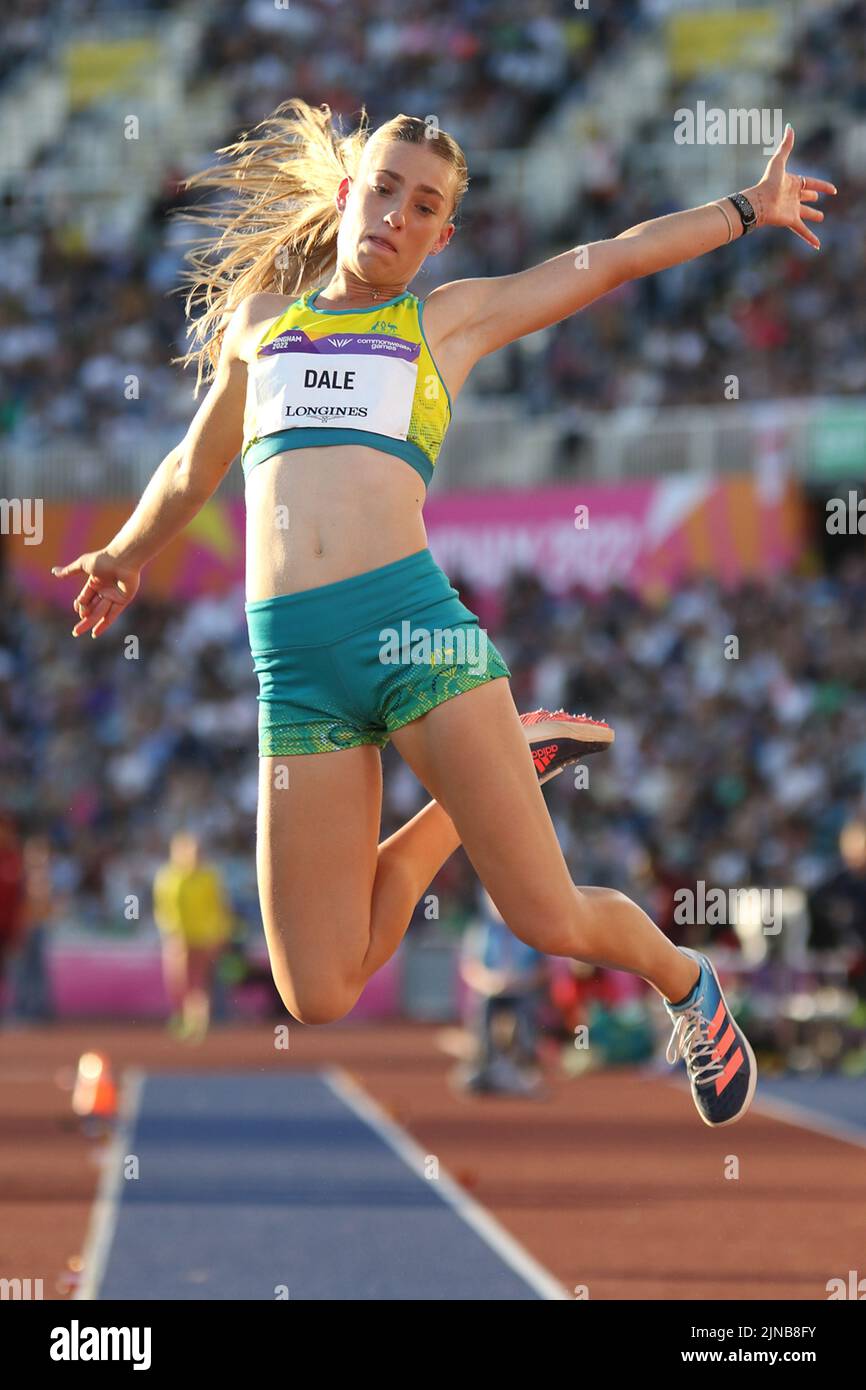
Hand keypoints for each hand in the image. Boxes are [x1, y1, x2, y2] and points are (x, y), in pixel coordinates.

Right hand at [51, 551, 140, 637]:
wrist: (123, 558)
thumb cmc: (103, 559)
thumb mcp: (82, 564)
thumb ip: (69, 571)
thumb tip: (54, 572)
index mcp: (95, 582)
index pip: (85, 597)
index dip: (80, 605)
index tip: (76, 610)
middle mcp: (105, 590)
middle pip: (92, 607)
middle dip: (83, 619)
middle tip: (75, 631)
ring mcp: (114, 596)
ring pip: (100, 612)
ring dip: (90, 623)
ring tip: (78, 632)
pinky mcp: (123, 600)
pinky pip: (113, 614)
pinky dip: (104, 624)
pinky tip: (95, 633)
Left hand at [750, 124, 836, 248]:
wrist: (759, 203)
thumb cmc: (767, 182)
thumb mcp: (778, 162)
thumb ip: (785, 146)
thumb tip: (790, 127)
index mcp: (793, 183)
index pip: (810, 183)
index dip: (821, 185)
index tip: (831, 189)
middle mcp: (793, 197)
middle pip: (806, 197)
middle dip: (812, 198)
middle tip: (818, 200)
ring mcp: (792, 210)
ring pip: (806, 214)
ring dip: (813, 216)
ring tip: (820, 218)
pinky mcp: (790, 221)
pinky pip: (802, 231)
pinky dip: (810, 238)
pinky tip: (817, 246)